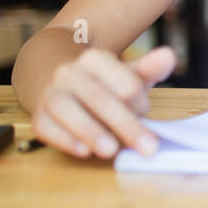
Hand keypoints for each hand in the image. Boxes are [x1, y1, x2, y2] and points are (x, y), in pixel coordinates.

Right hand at [31, 46, 176, 158]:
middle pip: (99, 97)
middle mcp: (69, 72)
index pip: (123, 81)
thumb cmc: (105, 85)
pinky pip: (47, 126)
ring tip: (111, 151)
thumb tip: (169, 56)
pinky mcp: (39, 116)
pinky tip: (83, 151)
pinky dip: (65, 139)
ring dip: (90, 131)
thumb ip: (150, 69)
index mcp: (96, 59)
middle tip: (148, 148)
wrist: (60, 85)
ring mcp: (51, 93)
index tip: (147, 116)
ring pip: (67, 109)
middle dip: (125, 124)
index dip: (139, 102)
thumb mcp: (130, 76)